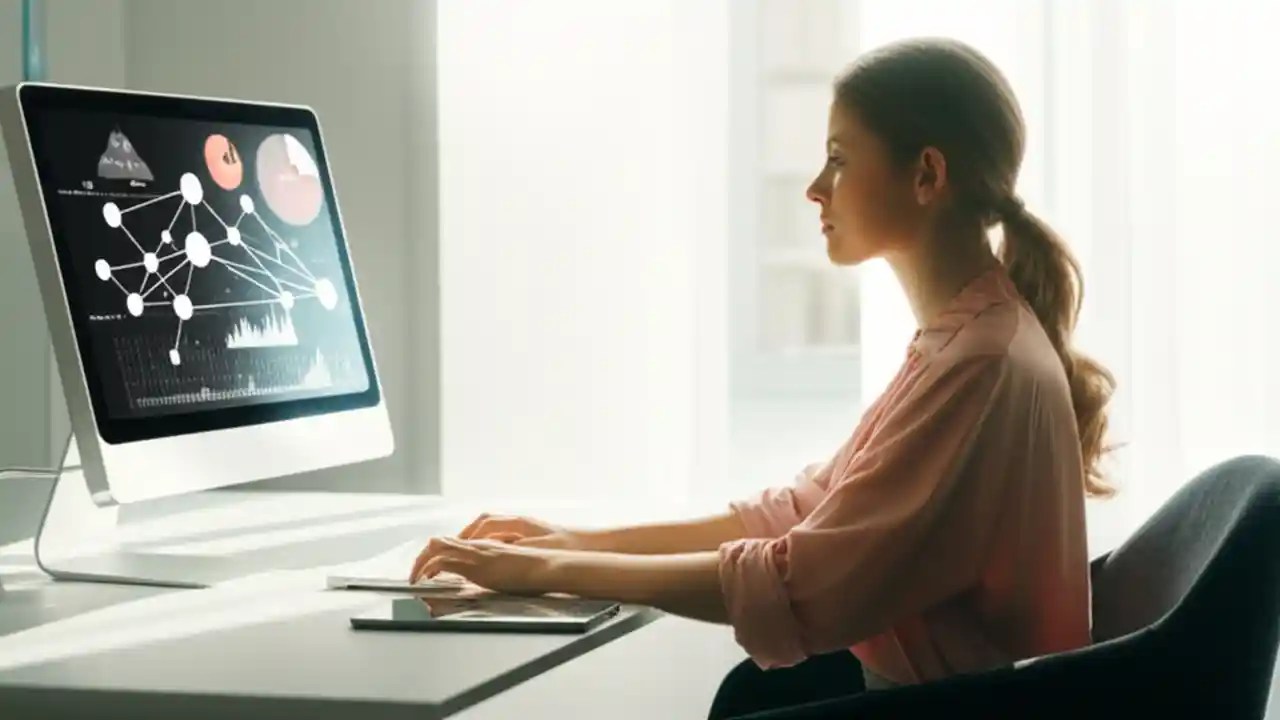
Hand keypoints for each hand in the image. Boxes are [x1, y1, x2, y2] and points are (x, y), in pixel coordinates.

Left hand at [408, 536, 558, 595]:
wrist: (545, 565)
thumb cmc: (533, 569)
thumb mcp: (508, 567)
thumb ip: (492, 569)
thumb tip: (482, 579)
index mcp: (485, 546)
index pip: (452, 544)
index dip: (436, 555)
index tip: (427, 569)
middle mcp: (477, 546)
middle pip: (440, 543)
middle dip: (422, 558)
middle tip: (415, 575)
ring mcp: (475, 554)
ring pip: (438, 548)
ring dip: (422, 563)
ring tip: (415, 578)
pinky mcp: (475, 564)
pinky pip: (445, 561)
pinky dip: (430, 568)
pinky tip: (426, 578)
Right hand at [458, 513, 587, 550]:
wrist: (589, 546)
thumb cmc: (565, 547)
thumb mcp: (536, 550)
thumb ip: (512, 550)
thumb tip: (491, 551)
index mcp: (518, 523)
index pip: (484, 525)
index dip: (467, 536)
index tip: (453, 546)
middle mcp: (519, 522)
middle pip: (485, 523)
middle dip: (468, 535)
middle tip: (453, 548)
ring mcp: (524, 527)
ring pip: (494, 529)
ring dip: (479, 538)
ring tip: (466, 551)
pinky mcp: (530, 535)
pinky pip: (503, 535)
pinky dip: (491, 542)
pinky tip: (489, 555)